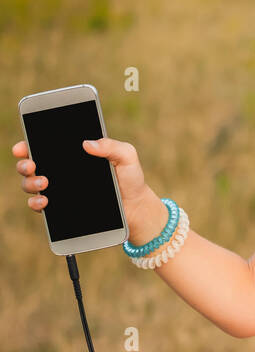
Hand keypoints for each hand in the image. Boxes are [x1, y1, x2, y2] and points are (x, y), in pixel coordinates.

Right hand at [12, 136, 150, 220]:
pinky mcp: (61, 208)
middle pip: (30, 164)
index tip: (23, 146)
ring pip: (31, 184)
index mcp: (73, 154)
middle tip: (32, 165)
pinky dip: (36, 203)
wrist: (135, 207)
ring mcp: (59, 189)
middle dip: (24, 164)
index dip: (28, 144)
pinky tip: (44, 201)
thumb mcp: (126, 156)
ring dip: (29, 183)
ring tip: (44, 182)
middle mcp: (61, 170)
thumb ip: (112, 146)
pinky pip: (39, 205)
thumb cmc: (130, 178)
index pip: (45, 145)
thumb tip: (87, 143)